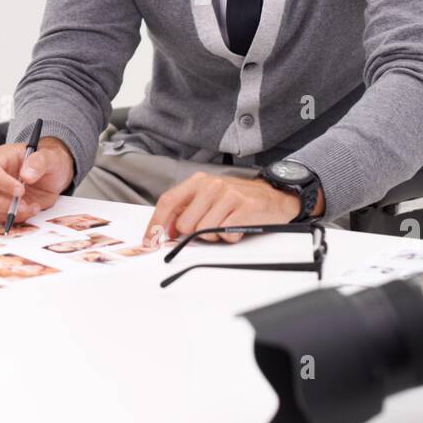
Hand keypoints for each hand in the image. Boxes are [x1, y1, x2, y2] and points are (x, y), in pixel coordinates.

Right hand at [0, 137, 74, 224]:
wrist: (55, 175)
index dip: (1, 181)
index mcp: (3, 157)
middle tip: (23, 204)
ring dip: (8, 212)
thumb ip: (39, 162)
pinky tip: (32, 210)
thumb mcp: (50, 157)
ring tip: (31, 207)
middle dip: (0, 202)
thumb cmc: (49, 161)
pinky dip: (15, 218)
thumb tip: (26, 175)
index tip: (20, 190)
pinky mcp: (3, 206)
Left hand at [145, 172, 316, 246]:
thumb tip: (164, 230)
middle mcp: (211, 185)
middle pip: (185, 224)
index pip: (168, 201)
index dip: (156, 223)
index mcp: (198, 181)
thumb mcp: (208, 197)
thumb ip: (186, 209)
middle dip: (194, 233)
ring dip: (214, 236)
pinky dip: (230, 238)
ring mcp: (228, 195)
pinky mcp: (244, 208)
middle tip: (210, 227)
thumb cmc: (237, 200)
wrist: (273, 196)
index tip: (149, 241)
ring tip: (226, 225)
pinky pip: (225, 235)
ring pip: (204, 232)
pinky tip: (238, 227)